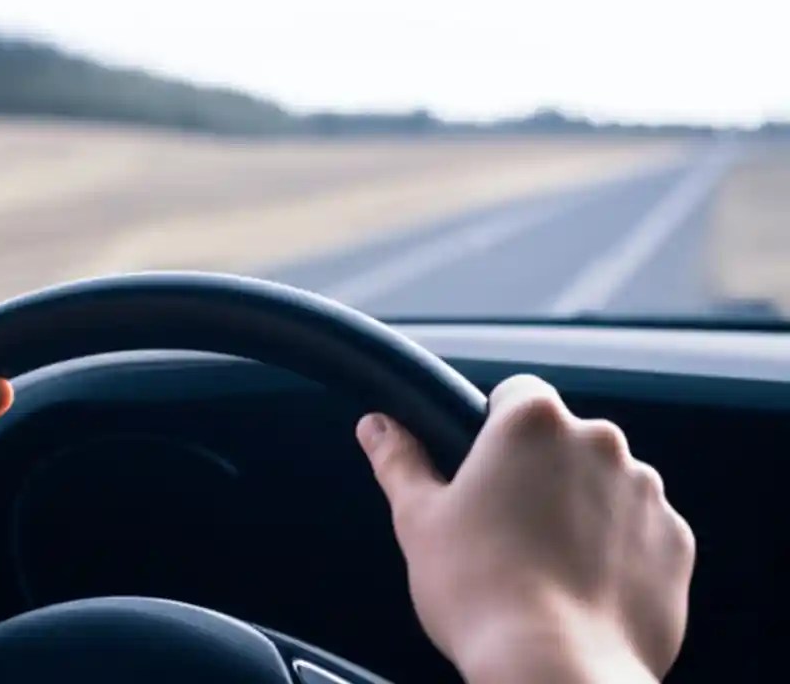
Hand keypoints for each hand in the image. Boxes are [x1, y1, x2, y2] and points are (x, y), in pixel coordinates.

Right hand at [356, 375, 694, 682]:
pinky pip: (640, 530)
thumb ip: (399, 461)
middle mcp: (599, 443)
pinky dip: (616, 549)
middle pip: (563, 440)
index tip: (481, 472)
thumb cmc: (480, 593)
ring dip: (579, 508)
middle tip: (502, 527)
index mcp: (532, 423)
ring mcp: (644, 492)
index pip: (515, 394)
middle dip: (538, 473)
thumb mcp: (418, 520)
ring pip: (603, 484)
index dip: (493, 430)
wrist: (555, 670)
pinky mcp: (674, 542)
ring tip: (542, 565)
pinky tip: (579, 586)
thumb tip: (376, 427)